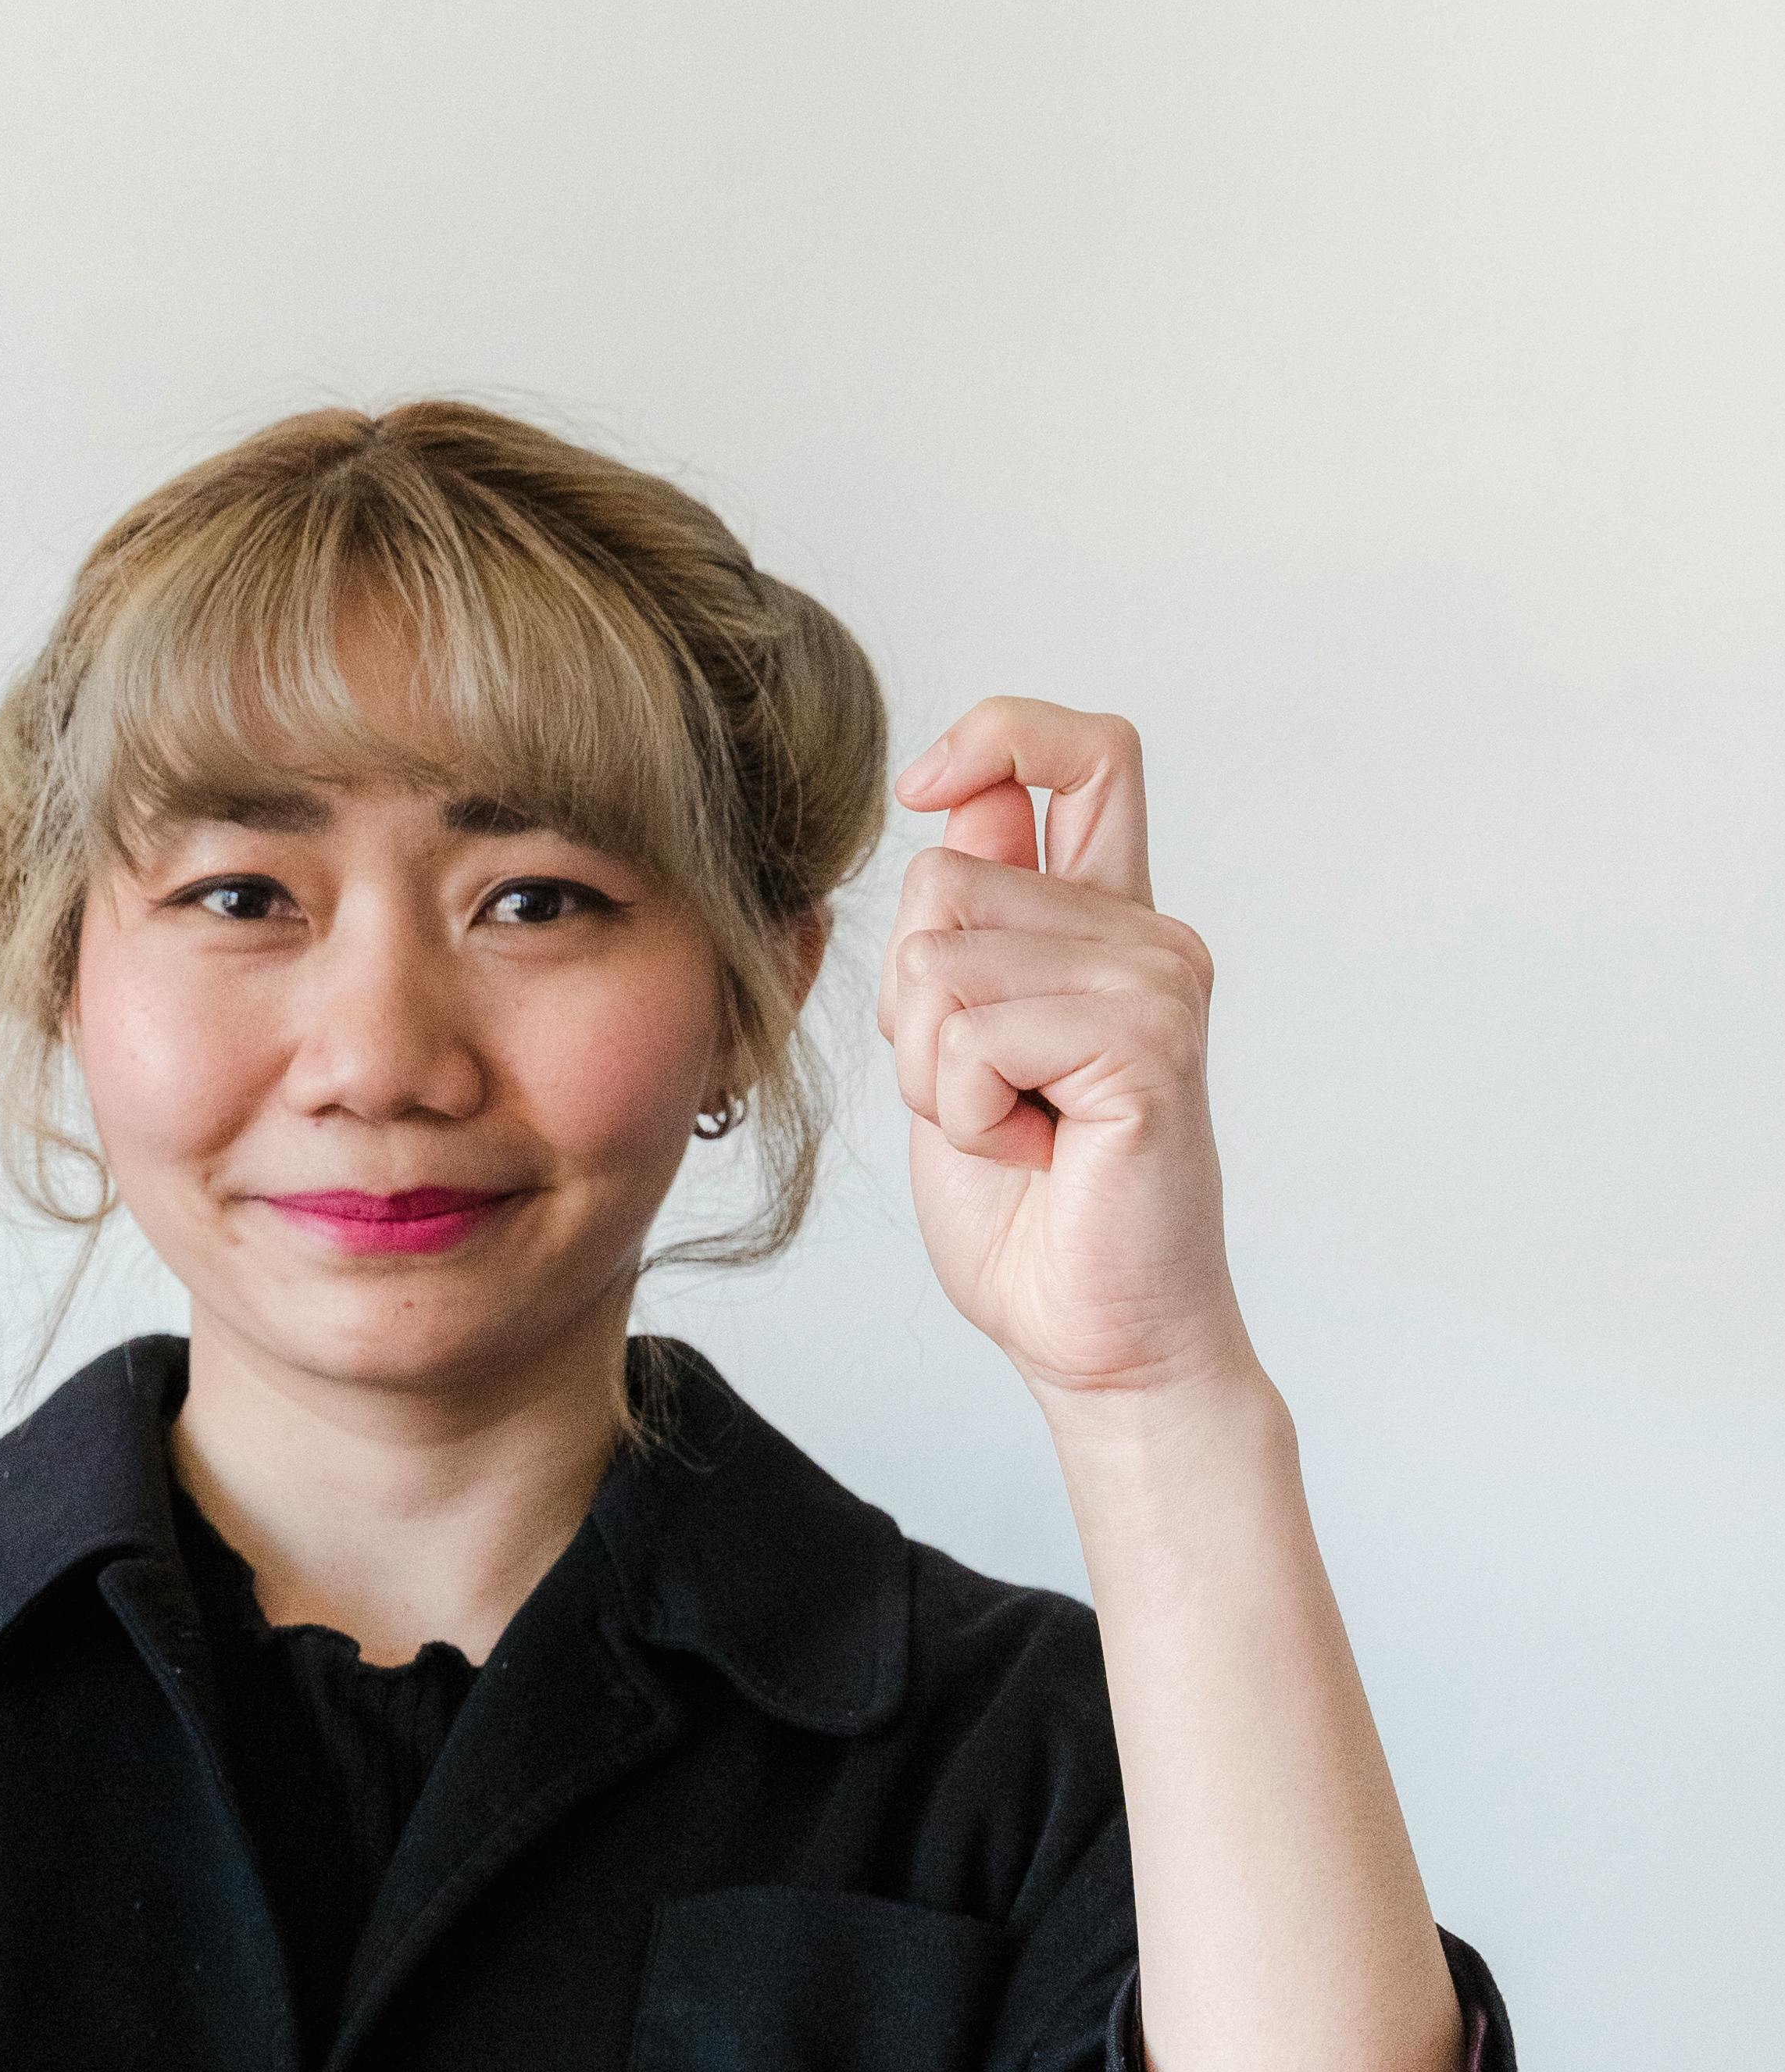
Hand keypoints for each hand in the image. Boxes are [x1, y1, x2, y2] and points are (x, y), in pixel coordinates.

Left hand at [878, 699, 1249, 1409]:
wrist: (1092, 1337)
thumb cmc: (1027, 1212)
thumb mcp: (960, 1048)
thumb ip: (971, 930)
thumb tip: (968, 804)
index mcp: (1106, 923)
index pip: (1084, 754)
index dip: (1001, 734)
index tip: (922, 788)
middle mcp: (1145, 938)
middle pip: (942, 882)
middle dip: (913, 1009)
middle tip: (982, 1099)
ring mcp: (1157, 984)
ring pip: (943, 963)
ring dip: (934, 1074)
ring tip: (1011, 1132)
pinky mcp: (1148, 1046)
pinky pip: (976, 1036)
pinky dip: (966, 1114)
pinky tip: (1031, 1154)